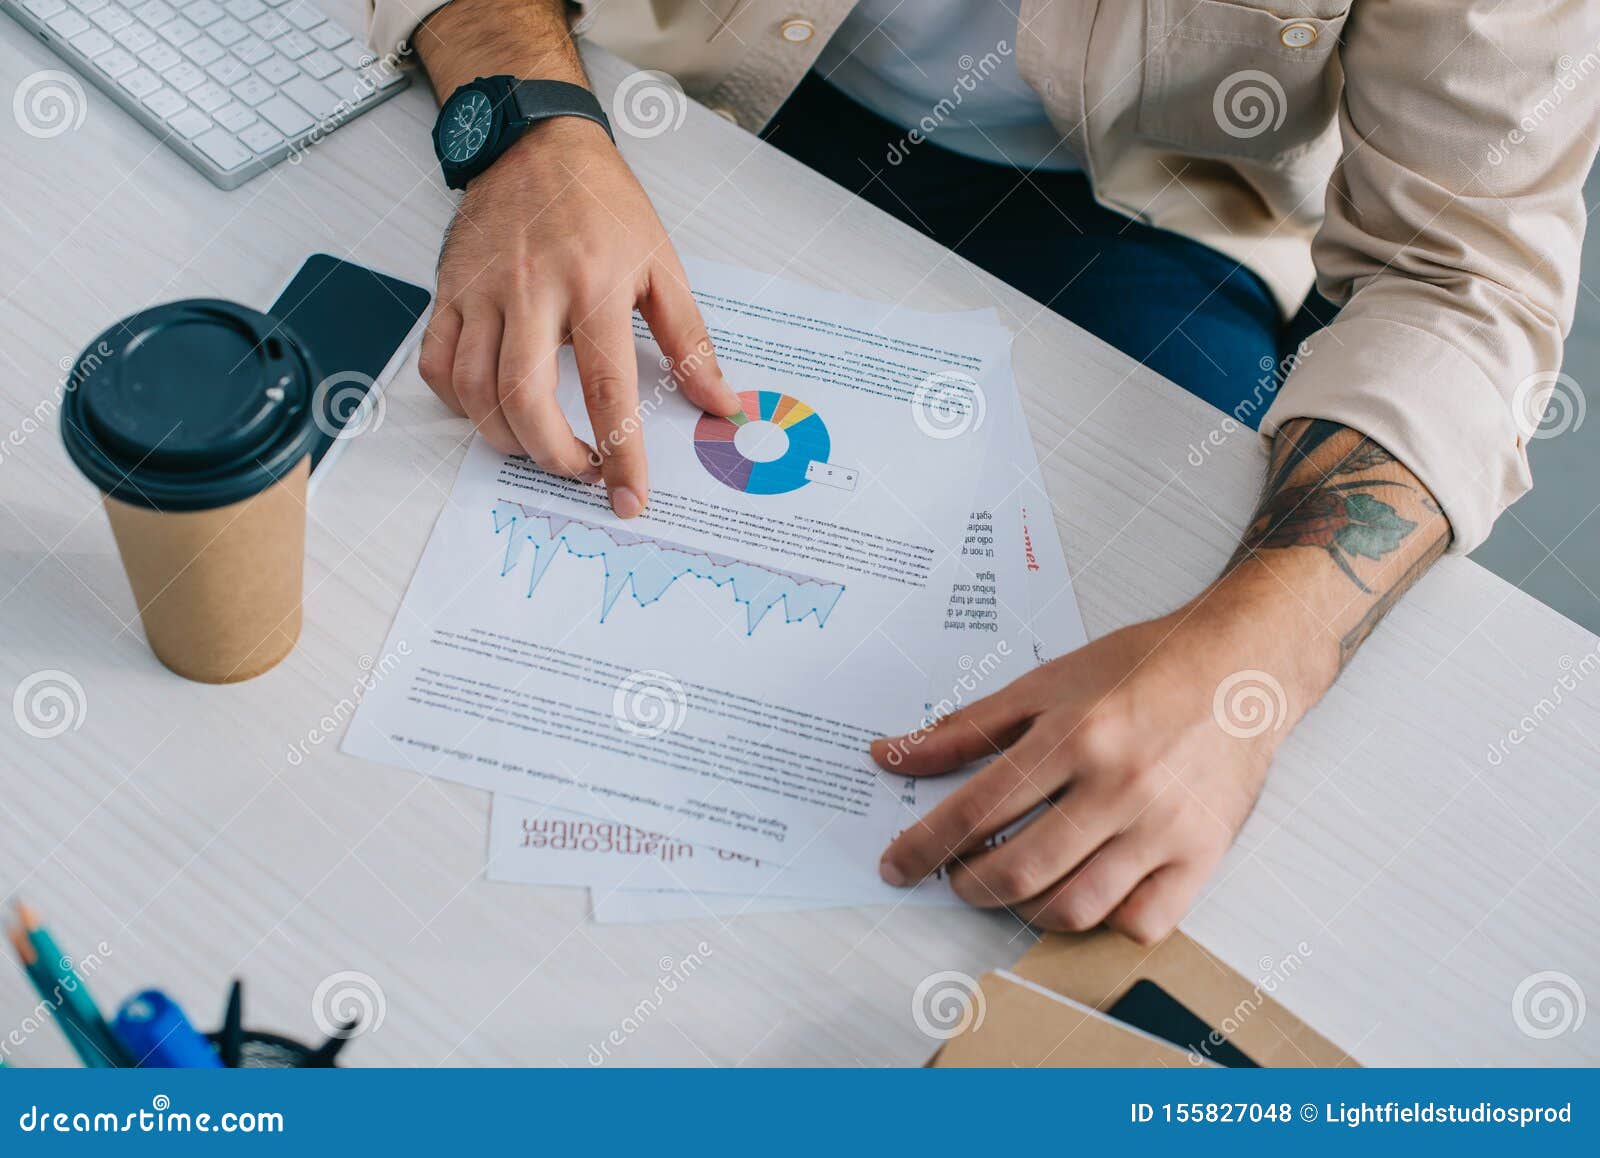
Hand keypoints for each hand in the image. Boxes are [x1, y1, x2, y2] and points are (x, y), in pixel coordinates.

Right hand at [418, 118, 740, 516]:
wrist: (536, 141)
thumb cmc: (602, 203)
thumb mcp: (661, 264)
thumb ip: (690, 342)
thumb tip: (721, 403)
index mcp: (594, 286)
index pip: (607, 388)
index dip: (621, 452)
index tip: (629, 497)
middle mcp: (532, 291)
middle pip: (525, 400)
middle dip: (552, 455)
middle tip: (582, 471)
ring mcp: (482, 292)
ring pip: (474, 390)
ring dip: (505, 438)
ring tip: (541, 447)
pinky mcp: (449, 291)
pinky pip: (438, 364)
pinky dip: (458, 403)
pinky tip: (490, 410)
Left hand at [872, 585, 1329, 943]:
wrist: (1241, 666)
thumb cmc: (1144, 668)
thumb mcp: (1045, 682)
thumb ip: (965, 728)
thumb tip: (891, 756)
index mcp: (1075, 735)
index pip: (976, 810)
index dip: (924, 846)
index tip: (896, 866)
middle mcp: (1120, 785)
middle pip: (1020, 869)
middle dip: (969, 885)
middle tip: (957, 876)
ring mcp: (1165, 827)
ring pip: (1076, 908)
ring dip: (1025, 910)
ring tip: (1013, 886)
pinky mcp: (1202, 855)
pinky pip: (1142, 922)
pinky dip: (1103, 923)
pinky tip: (1083, 894)